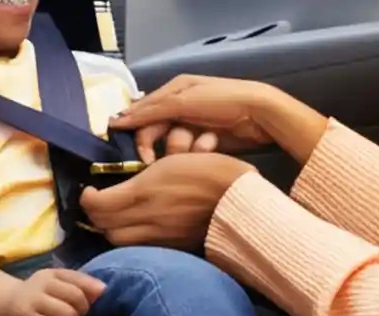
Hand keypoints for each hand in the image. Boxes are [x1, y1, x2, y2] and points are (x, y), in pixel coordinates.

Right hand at [4, 268, 106, 315]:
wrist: (3, 302)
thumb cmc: (36, 296)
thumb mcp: (56, 285)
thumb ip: (80, 286)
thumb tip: (103, 289)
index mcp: (54, 274)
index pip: (81, 281)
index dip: (89, 296)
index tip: (84, 304)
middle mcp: (43, 283)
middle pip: (78, 298)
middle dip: (81, 312)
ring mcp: (34, 299)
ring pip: (67, 314)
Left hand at [80, 152, 255, 248]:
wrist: (241, 201)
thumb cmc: (209, 172)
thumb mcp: (170, 164)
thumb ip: (138, 179)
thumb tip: (106, 193)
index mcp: (143, 194)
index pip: (97, 206)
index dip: (88, 198)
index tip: (90, 190)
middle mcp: (147, 220)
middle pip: (106, 228)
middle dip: (99, 217)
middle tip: (100, 203)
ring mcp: (161, 238)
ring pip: (121, 240)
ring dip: (115, 228)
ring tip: (118, 216)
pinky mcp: (174, 248)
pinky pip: (142, 247)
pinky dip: (134, 238)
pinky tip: (141, 226)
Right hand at [113, 75, 281, 163]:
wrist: (260, 113)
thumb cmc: (221, 101)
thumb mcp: (183, 102)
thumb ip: (151, 111)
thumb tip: (118, 119)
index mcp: (174, 90)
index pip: (143, 111)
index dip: (132, 127)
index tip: (126, 148)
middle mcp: (181, 105)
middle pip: (155, 128)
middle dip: (153, 145)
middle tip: (151, 163)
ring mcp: (194, 123)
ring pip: (171, 142)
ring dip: (177, 148)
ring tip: (187, 152)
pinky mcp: (206, 139)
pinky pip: (189, 149)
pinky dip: (194, 151)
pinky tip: (203, 150)